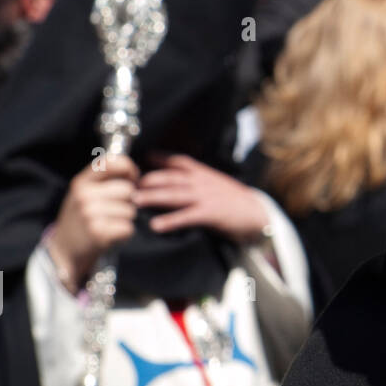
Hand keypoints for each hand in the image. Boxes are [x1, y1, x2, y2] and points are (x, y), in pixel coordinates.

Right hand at [48, 154, 139, 290]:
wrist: (64, 250)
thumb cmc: (81, 218)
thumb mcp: (83, 193)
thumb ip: (103, 180)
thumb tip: (133, 172)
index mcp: (81, 182)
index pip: (111, 162)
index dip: (128, 169)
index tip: (131, 179)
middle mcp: (84, 195)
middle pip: (128, 189)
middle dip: (128, 201)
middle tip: (114, 210)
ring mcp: (90, 215)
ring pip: (130, 210)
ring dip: (125, 219)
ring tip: (109, 223)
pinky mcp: (99, 234)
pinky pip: (128, 228)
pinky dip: (125, 234)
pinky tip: (110, 235)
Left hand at [133, 153, 268, 242]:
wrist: (260, 214)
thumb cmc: (237, 203)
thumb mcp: (218, 185)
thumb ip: (199, 182)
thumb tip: (178, 183)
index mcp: (204, 174)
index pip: (178, 161)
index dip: (158, 159)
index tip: (140, 159)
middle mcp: (202, 182)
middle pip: (170, 177)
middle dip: (147, 180)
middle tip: (125, 185)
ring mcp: (206, 196)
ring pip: (174, 194)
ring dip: (152, 197)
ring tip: (133, 201)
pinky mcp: (211, 213)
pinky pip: (187, 216)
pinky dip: (171, 220)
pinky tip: (156, 226)